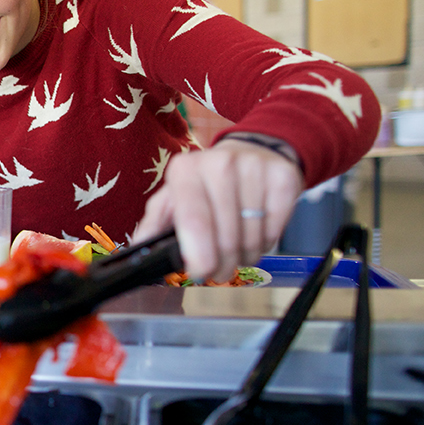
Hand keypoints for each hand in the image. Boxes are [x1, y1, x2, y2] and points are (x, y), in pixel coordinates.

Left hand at [132, 140, 302, 282]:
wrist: (252, 152)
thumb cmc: (206, 183)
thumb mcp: (174, 196)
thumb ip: (154, 224)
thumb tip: (139, 249)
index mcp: (186, 170)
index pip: (194, 221)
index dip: (199, 255)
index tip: (199, 272)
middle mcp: (220, 164)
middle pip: (225, 238)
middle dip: (221, 265)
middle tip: (218, 270)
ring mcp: (255, 169)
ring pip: (251, 239)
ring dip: (244, 256)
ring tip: (236, 249)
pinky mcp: (283, 178)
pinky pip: (275, 231)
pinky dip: (265, 243)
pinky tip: (255, 232)